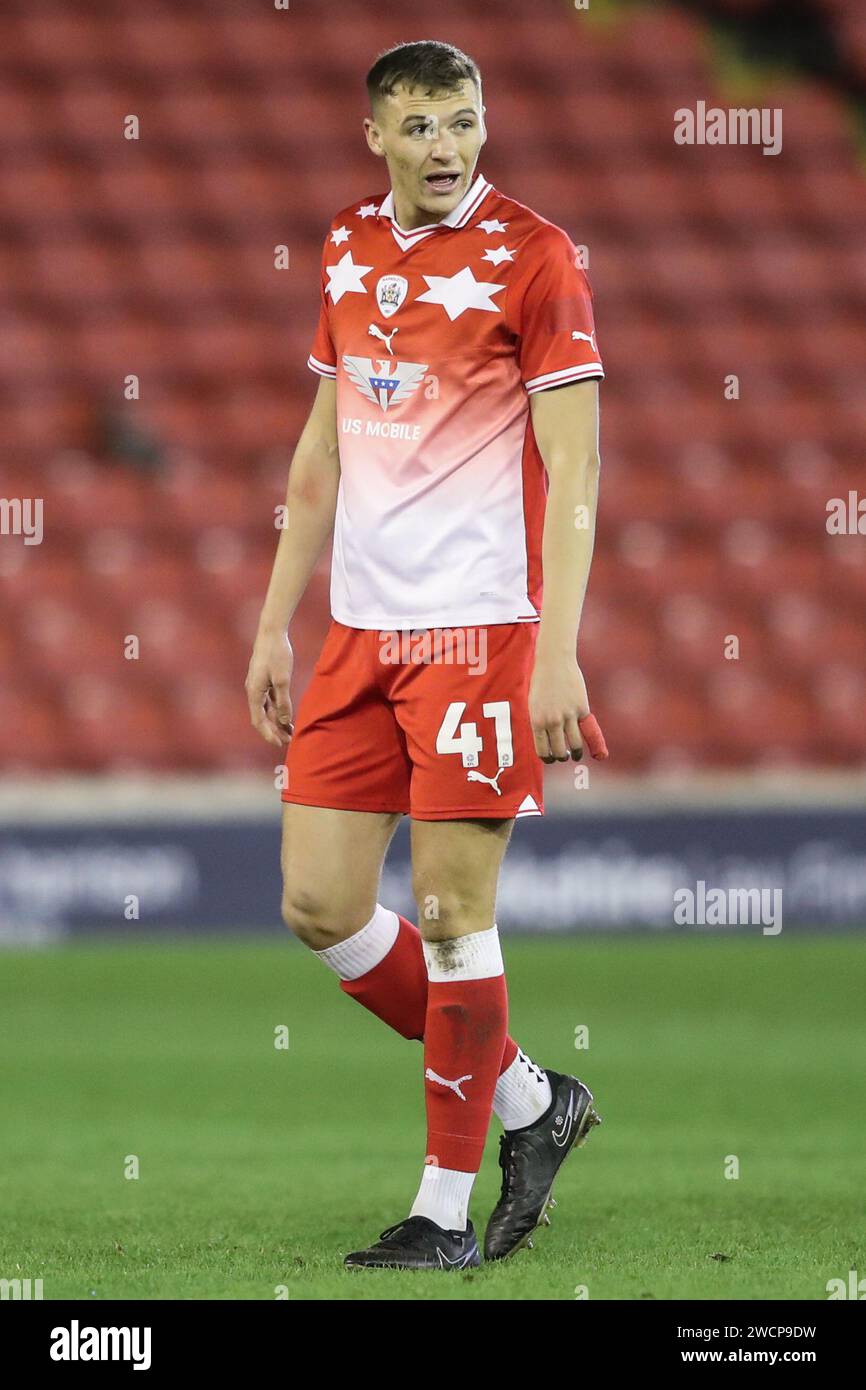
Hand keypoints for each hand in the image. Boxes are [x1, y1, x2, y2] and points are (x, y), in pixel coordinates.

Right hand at [246, 628, 293, 747]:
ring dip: (277, 721)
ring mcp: (258, 686)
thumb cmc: (276, 654)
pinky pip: (269, 701)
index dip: (268, 734)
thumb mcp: (282, 679)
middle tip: (288, 740)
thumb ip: (283, 701)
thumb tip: (284, 720)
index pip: (258, 721)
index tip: (279, 744)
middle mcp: (253, 691)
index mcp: (254, 692)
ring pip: (266, 710)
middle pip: (262, 717)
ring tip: (289, 732)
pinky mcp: (264, 681)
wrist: (271, 632)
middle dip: (273, 730)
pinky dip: (278, 710)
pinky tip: (287, 716)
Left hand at [528, 653, 607, 762]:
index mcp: (537, 721)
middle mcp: (553, 721)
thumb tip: (546, 740)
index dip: (547, 758)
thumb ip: (540, 721)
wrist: (554, 662)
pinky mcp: (582, 709)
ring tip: (575, 755)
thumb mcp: (534, 704)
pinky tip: (587, 742)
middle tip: (563, 757)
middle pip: (559, 751)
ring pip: (575, 744)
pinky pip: (587, 730)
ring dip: (576, 753)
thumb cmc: (541, 682)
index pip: (542, 750)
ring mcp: (568, 715)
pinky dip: (588, 740)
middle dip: (561, 757)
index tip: (550, 759)